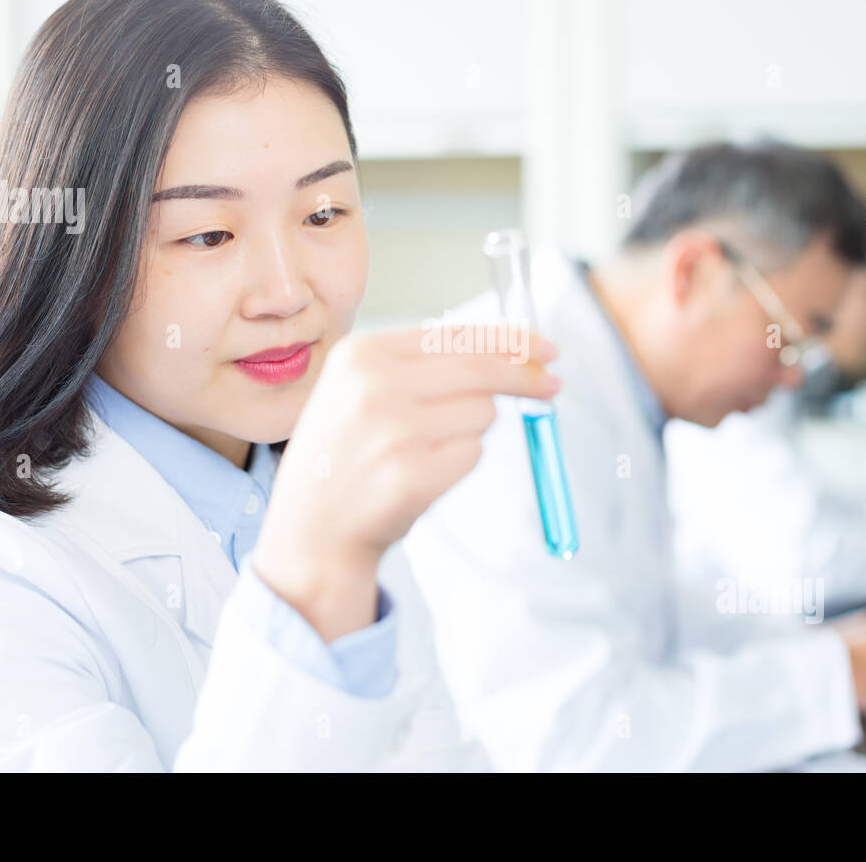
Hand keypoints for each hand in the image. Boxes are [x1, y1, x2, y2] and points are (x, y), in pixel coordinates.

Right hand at [253, 324, 559, 640]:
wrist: (312, 529)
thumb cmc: (347, 453)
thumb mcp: (362, 389)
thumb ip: (428, 363)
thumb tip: (510, 347)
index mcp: (362, 354)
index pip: (457, 334)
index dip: (510, 340)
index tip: (544, 348)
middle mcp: (374, 387)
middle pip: (481, 367)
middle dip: (525, 374)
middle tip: (553, 383)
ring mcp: (393, 432)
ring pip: (482, 414)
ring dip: (473, 429)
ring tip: (428, 448)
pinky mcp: (412, 476)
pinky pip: (472, 455)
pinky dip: (460, 463)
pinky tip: (422, 475)